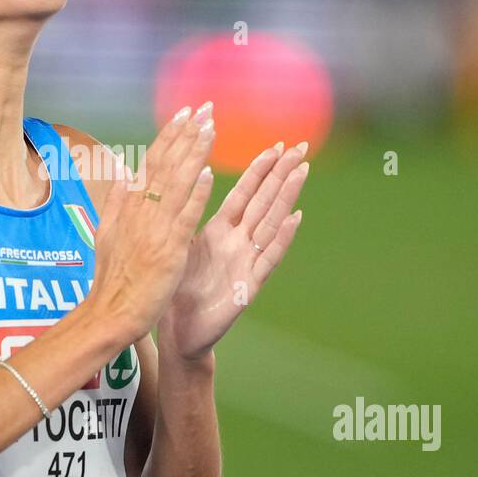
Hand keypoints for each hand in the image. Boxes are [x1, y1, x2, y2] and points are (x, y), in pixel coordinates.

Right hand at [86, 103, 215, 344]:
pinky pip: (184, 217)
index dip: (170, 136)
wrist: (110, 313)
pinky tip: (209, 173)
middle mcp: (140, 212)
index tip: (186, 113)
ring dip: (194, 154)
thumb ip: (116, 202)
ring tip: (210, 128)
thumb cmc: (111, 279)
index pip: (152, 162)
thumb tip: (124, 172)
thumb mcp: (105, 233)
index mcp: (128, 206)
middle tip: (205, 108)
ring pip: (177, 183)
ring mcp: (154, 229)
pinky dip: (196, 194)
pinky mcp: (169, 250)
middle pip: (166, 164)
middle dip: (187, 134)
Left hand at [160, 134, 308, 360]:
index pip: (244, 194)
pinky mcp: (249, 285)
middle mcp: (239, 243)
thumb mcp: (178, 244)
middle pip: (264, 202)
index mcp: (220, 231)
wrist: (178, 331)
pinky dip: (281, 238)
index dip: (259, 170)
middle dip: (281, 174)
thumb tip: (176, 182)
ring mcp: (247, 262)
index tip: (275, 145)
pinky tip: (294, 218)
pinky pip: (267, 258)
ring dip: (286, 197)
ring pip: (271, 223)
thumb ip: (185, 215)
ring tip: (301, 171)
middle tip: (300, 147)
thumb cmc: (177, 289)